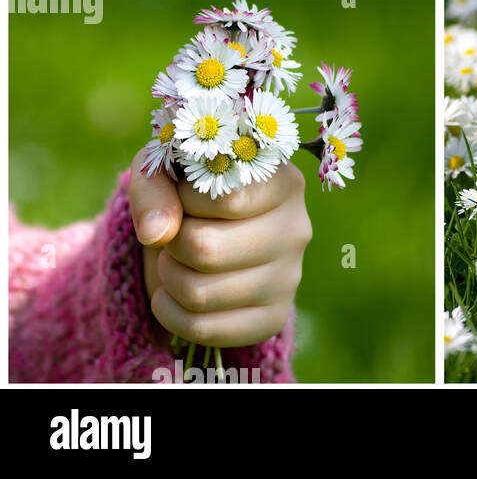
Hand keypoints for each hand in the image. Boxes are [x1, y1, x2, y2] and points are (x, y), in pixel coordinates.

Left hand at [129, 148, 311, 348]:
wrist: (213, 233)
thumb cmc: (192, 193)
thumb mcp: (167, 173)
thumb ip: (156, 190)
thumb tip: (156, 233)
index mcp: (284, 183)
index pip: (226, 199)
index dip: (185, 200)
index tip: (185, 196)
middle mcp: (296, 229)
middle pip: (206, 249)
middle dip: (171, 244)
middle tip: (175, 235)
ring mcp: (289, 278)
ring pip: (199, 293)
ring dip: (168, 277)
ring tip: (176, 260)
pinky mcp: (273, 318)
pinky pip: (201, 329)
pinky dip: (170, 313)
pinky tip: (174, 293)